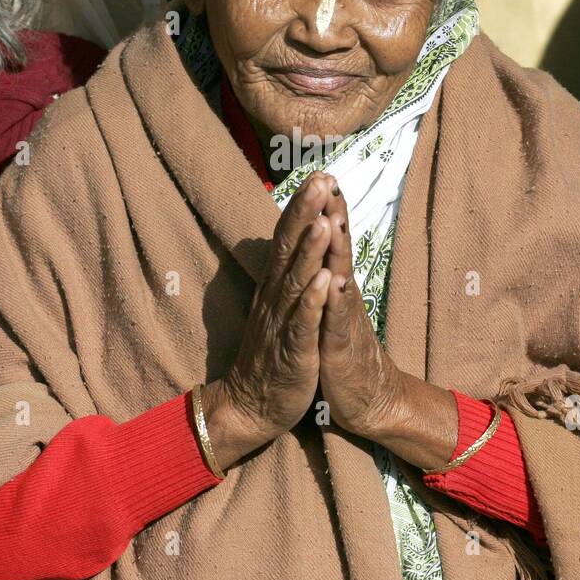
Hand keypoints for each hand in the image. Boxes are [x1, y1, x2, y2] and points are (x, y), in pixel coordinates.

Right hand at [203, 172, 336, 469]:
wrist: (254, 405)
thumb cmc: (274, 353)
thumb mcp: (281, 307)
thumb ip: (288, 273)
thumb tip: (295, 237)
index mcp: (276, 287)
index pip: (287, 238)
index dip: (303, 207)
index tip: (321, 175)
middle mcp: (276, 298)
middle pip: (289, 248)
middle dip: (305, 213)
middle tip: (321, 179)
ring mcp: (283, 323)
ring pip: (297, 280)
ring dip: (310, 250)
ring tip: (325, 220)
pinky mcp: (293, 351)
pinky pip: (303, 322)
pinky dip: (313, 301)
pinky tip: (325, 279)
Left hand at [317, 187, 456, 469]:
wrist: (370, 402)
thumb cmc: (345, 354)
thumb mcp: (333, 312)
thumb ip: (331, 280)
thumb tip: (327, 252)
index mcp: (336, 288)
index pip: (330, 243)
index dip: (327, 210)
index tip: (321, 176)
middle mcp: (343, 298)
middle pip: (338, 250)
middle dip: (334, 216)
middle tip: (330, 181)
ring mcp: (345, 321)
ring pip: (340, 279)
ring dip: (337, 251)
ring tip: (333, 221)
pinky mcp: (341, 348)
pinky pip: (337, 322)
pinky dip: (334, 302)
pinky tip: (333, 283)